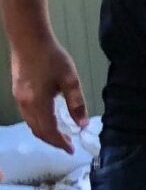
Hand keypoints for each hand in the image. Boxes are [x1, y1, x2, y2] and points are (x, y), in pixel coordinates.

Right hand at [10, 36, 86, 152]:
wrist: (28, 39)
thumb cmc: (52, 57)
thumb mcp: (70, 80)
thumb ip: (77, 104)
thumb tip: (83, 124)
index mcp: (38, 103)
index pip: (49, 130)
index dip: (60, 142)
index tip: (72, 150)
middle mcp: (25, 104)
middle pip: (38, 130)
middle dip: (53, 141)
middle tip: (68, 145)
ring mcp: (19, 98)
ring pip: (31, 124)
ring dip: (45, 133)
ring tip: (61, 136)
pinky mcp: (17, 92)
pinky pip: (27, 116)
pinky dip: (38, 124)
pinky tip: (49, 121)